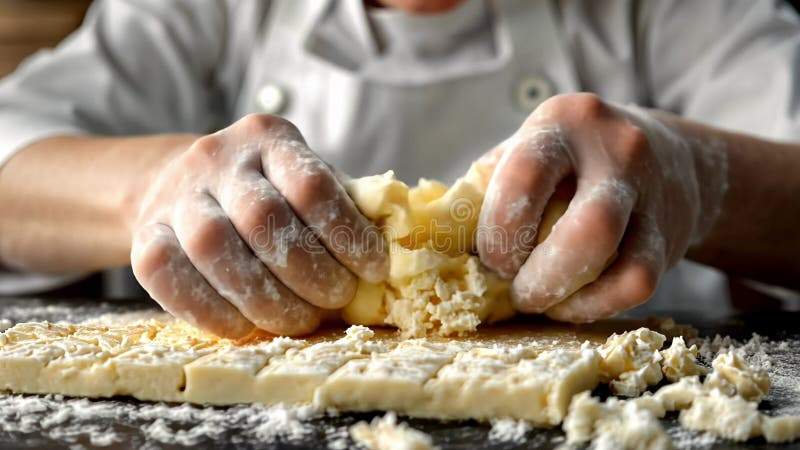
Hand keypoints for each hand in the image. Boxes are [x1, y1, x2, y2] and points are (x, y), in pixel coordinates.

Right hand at [130, 115, 388, 336]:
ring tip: (297, 320)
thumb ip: (340, 208)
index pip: (313, 185)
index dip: (348, 236)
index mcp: (269, 138)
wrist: (182, 184)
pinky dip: (212, 312)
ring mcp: (175, 194)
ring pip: (214, 247)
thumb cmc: (266, 192)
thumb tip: (394, 257)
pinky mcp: (144, 234)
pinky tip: (245, 326)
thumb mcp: (303, 182)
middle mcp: (217, 157)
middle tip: (334, 302)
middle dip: (309, 273)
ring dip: (265, 298)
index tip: (373, 271)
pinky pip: (169, 276)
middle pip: (263, 219)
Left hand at [477, 93, 727, 321]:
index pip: (524, 178)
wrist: (671, 160)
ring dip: (563, 293)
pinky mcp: (669, 237)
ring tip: (539, 298)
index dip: (499, 232)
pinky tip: (570, 302)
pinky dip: (593, 305)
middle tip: (514, 287)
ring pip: (612, 259)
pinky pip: (634, 284)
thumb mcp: (527, 152)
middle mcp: (615, 148)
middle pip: (583, 227)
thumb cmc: (571, 163)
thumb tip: (436, 245)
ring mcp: (650, 192)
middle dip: (536, 273)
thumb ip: (484, 190)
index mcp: (563, 120)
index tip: (489, 258)